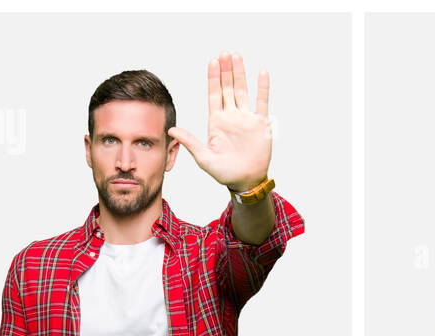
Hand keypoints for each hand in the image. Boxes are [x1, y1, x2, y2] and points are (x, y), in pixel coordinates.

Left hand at [169, 52, 270, 190]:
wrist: (246, 182)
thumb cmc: (225, 174)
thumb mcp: (204, 158)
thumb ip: (190, 142)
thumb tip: (171, 130)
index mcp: (216, 121)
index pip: (214, 94)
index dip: (213, 77)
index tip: (213, 61)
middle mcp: (231, 116)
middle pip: (227, 88)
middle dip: (226, 70)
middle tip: (225, 53)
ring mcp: (246, 119)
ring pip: (242, 91)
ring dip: (240, 74)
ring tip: (237, 57)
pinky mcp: (260, 125)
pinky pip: (262, 103)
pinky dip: (263, 88)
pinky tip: (262, 73)